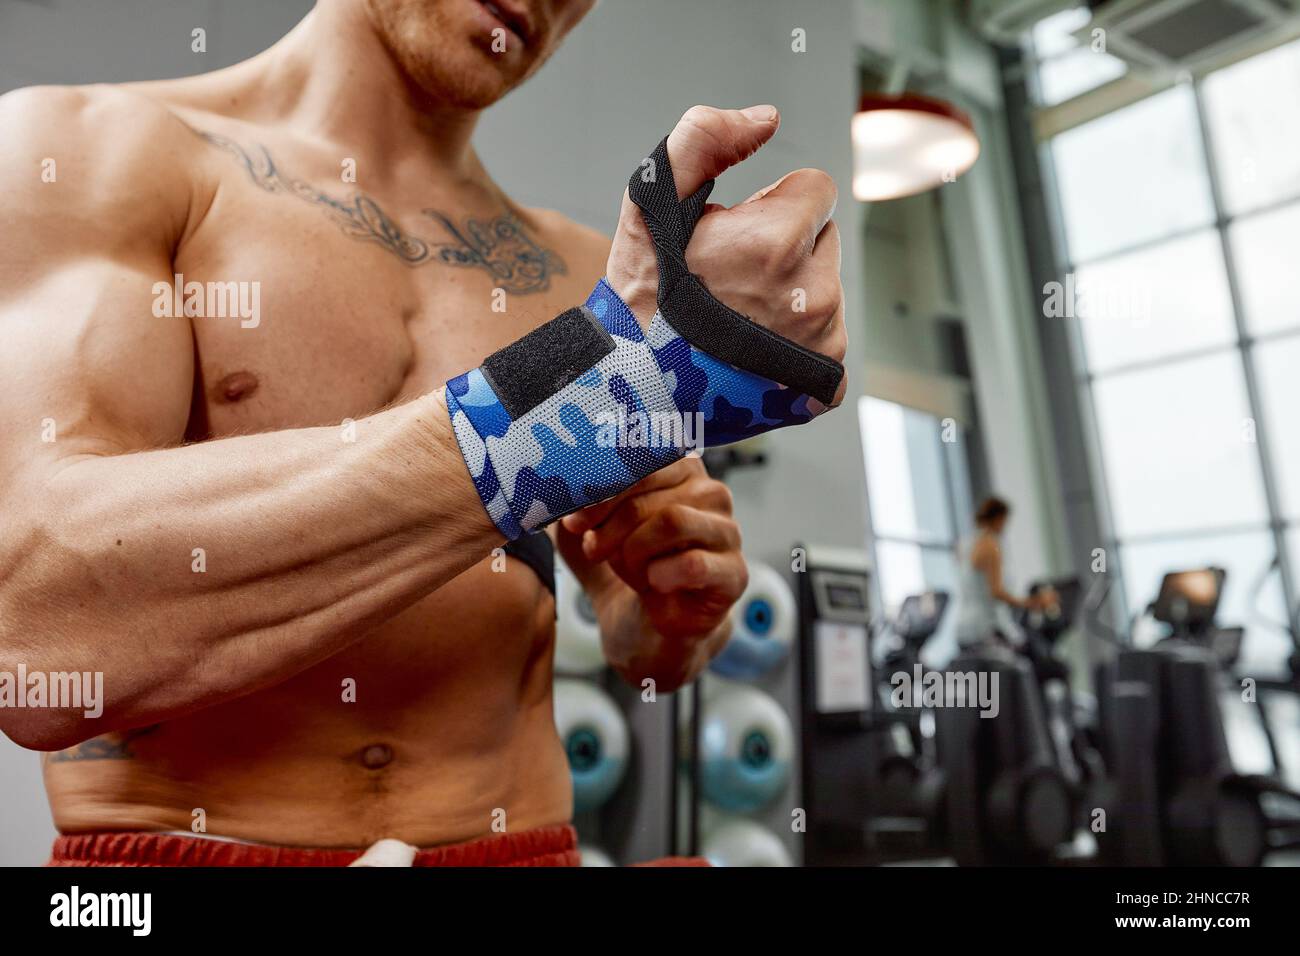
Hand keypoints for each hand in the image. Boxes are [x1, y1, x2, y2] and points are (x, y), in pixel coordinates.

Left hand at [558, 457, 746, 688]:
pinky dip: (661, 576)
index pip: (644, 460)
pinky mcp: (734, 573)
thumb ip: (579, 501)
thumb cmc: (629, 563)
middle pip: (654, 492)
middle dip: (612, 525)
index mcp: (681, 470)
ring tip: (626, 568)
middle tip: (592, 548)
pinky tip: (654, 584)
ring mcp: (728, 532)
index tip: (575, 518)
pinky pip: (694, 563)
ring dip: (635, 550)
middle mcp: (711, 493)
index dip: (604, 488)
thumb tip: (558, 481)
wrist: (651, 622)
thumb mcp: (594, 527)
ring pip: (673, 520)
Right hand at [605, 104, 847, 406]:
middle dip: (786, 249)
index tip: (735, 239)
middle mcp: (814, 293)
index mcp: (777, 242)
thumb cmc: (641, 299)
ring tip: (738, 321)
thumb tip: (767, 119)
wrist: (635, 394)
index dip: (770, 208)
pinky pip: (829, 338)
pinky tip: (756, 352)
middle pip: (823, 239)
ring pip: (826, 288)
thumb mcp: (651, 203)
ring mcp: (825, 341)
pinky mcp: (829, 380)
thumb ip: (703, 138)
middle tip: (730, 283)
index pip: (815, 189)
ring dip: (793, 293)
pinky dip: (800, 342)